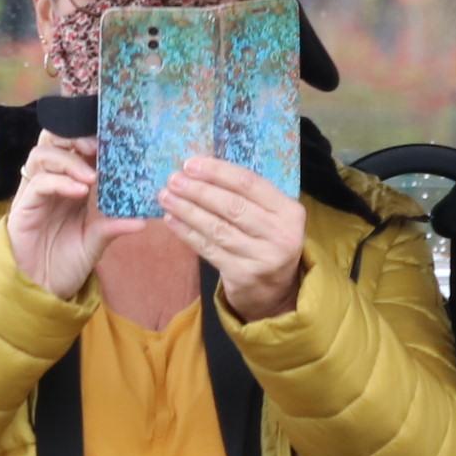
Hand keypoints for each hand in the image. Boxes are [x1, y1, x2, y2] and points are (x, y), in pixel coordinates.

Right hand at [8, 131, 111, 297]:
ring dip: (69, 159)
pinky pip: (38, 182)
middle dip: (75, 135)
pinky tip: (80, 191)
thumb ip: (114, 225)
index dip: (91, 134)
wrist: (43, 288)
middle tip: (98, 148)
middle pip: (54, 138)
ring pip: (42, 154)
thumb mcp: (97, 240)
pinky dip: (60, 181)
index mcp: (70, 181)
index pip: (76, 144)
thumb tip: (144, 219)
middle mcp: (51, 180)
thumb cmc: (68, 260)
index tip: (115, 138)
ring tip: (91, 177)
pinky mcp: (24, 206)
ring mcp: (36, 192)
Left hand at [162, 156, 307, 320]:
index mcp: (289, 211)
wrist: (274, 291)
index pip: (250, 184)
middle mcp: (280, 234)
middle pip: (232, 206)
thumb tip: (201, 167)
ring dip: (187, 210)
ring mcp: (262, 257)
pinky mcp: (242, 276)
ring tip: (166, 197)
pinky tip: (171, 220)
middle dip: (198, 190)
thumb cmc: (266, 241)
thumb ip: (247, 195)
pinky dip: (187, 233)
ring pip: (217, 228)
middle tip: (173, 179)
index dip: (218, 172)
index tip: (191, 164)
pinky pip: (209, 249)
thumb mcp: (271, 216)